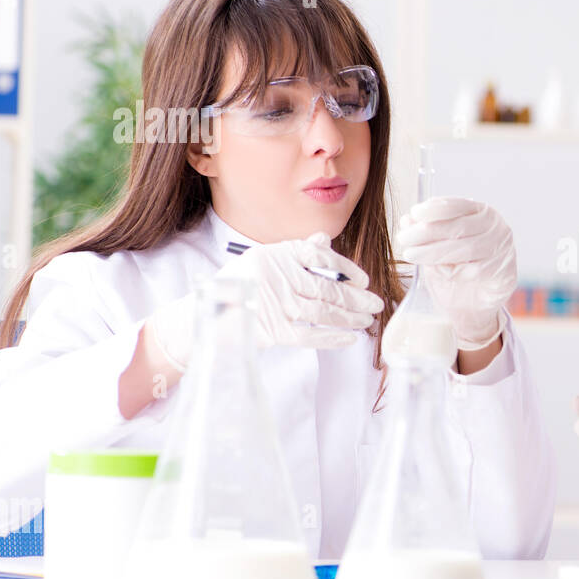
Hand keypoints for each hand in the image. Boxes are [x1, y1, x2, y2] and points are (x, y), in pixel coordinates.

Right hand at [149, 232, 384, 370]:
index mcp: (276, 254)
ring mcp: (274, 303)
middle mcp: (276, 275)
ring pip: (322, 311)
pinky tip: (350, 338)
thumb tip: (324, 240)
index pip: (320, 258)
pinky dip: (332, 337)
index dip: (346, 269)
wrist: (202, 316)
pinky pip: (310, 335)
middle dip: (356, 298)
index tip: (364, 280)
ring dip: (349, 318)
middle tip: (376, 304)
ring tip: (367, 321)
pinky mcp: (272, 330)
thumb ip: (296, 252)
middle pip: (326, 288)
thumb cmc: (239, 286)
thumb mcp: (264, 261)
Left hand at [396, 197, 517, 349]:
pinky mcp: (505, 273)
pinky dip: (453, 272)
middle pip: (459, 227)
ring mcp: (503, 250)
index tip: (413, 213)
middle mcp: (496, 227)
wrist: (474, 303)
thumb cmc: (456, 267)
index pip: (457, 205)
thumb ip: (425, 233)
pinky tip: (438, 273)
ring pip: (466, 248)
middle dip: (428, 232)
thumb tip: (406, 221)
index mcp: (481, 212)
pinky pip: (474, 271)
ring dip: (434, 252)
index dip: (434, 209)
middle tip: (404, 239)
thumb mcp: (437, 246)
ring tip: (411, 255)